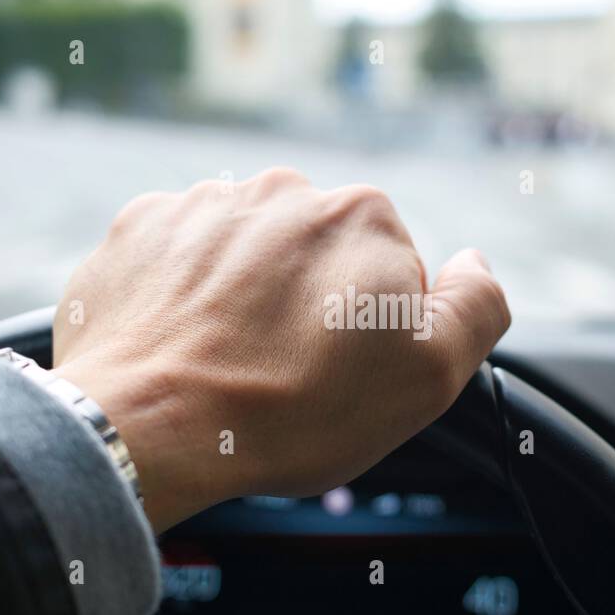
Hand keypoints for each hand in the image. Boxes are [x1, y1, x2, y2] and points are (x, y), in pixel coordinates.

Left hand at [52, 168, 510, 532]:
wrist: (147, 425)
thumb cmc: (290, 411)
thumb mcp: (426, 378)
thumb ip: (475, 309)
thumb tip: (475, 263)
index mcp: (363, 215)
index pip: (392, 271)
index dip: (375, 331)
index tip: (342, 372)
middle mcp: (284, 189)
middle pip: (317, 255)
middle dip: (310, 305)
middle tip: (285, 375)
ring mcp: (204, 204)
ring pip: (246, 254)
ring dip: (245, 297)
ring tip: (227, 365)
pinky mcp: (139, 229)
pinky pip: (179, 258)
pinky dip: (184, 295)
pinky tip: (182, 345)